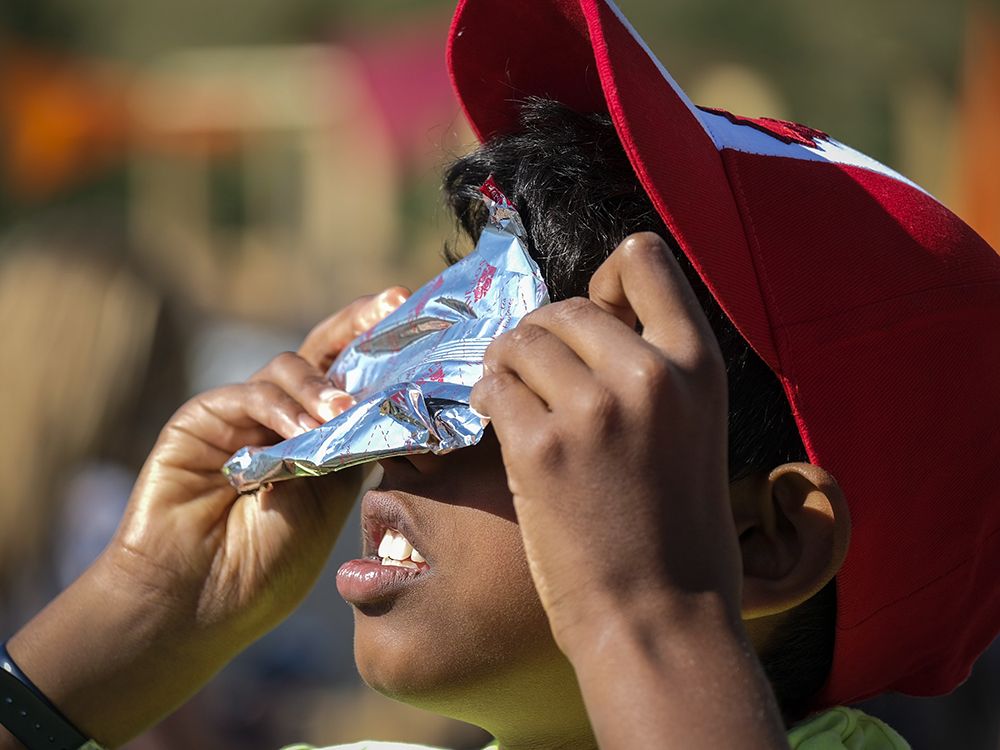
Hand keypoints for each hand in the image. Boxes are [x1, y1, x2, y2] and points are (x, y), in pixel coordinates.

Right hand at [4, 287, 407, 746]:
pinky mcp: (205, 417)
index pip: (354, 380)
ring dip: (321, 385)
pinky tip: (302, 431)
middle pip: (324, 352)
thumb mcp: (329, 503)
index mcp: (318, 436)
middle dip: (359, 324)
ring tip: (343, 410)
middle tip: (392, 304)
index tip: (426, 327)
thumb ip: (355, 452)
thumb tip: (404, 411)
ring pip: (290, 367)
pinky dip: (282, 408)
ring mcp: (244, 414)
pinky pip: (252, 394)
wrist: (196, 602)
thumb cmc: (264, 568)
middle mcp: (283, 417)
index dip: (384, 353)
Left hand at [471, 235, 784, 747]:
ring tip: (514, 398)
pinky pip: (492, 386)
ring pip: (520, 340)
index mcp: (698, 366)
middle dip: (542, 334)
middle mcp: (649, 376)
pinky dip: (486, 398)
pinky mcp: (540, 449)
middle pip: (566, 305)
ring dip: (507, 363)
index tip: (591, 321)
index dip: (604, 281)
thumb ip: (656, 373)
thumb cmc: (676, 532)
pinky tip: (496, 424)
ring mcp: (593, 411)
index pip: (643, 258)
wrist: (659, 618)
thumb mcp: (695, 432)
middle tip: (536, 375)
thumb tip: (587, 322)